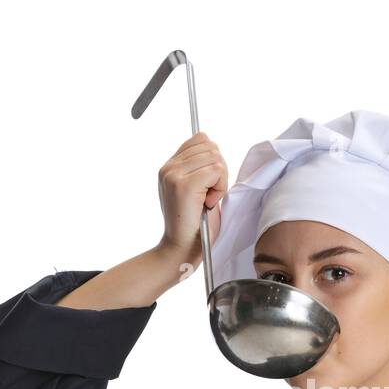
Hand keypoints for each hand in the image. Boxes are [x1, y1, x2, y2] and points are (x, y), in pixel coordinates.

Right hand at [156, 131, 228, 269]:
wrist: (181, 249)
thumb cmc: (194, 225)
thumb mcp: (195, 190)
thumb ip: (199, 168)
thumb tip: (213, 148)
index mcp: (169, 167)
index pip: (200, 139)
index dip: (212, 160)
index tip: (207, 184)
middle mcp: (169, 167)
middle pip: (210, 145)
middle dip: (219, 170)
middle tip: (209, 194)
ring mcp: (175, 174)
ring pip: (215, 157)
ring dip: (220, 180)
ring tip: (207, 200)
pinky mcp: (185, 184)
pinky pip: (217, 170)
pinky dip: (220, 188)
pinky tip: (208, 203)